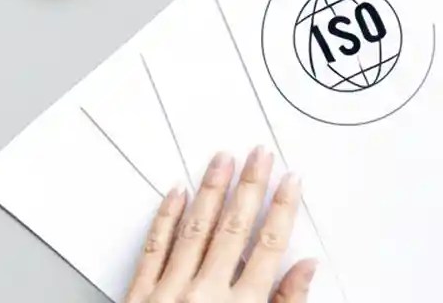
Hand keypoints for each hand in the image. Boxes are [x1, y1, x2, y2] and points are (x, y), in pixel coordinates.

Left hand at [123, 147, 316, 302]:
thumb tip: (304, 271)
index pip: (267, 247)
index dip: (282, 209)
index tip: (291, 181)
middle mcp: (204, 296)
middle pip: (234, 229)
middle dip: (250, 186)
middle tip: (259, 154)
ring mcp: (168, 294)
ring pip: (194, 228)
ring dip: (211, 190)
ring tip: (222, 160)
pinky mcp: (137, 299)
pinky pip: (154, 248)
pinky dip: (165, 218)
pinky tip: (175, 193)